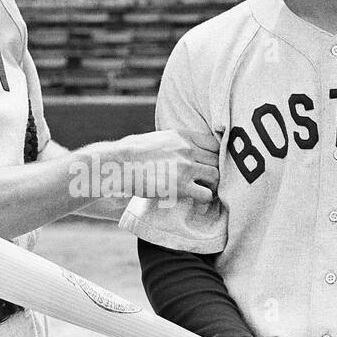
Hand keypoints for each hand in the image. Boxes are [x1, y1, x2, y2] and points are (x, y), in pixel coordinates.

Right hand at [93, 129, 219, 203]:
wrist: (119, 164)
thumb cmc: (131, 153)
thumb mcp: (157, 138)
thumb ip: (173, 143)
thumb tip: (174, 149)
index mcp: (183, 136)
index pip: (214, 143)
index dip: (216, 156)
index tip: (211, 164)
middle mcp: (188, 150)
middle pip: (217, 160)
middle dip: (215, 171)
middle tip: (210, 181)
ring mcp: (186, 168)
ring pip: (216, 176)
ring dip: (213, 185)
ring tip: (205, 191)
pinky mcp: (181, 186)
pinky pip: (207, 194)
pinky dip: (205, 199)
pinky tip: (198, 201)